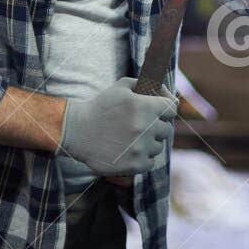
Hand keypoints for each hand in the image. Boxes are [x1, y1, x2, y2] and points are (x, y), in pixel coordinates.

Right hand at [58, 77, 175, 177]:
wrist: (77, 131)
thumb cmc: (100, 107)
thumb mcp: (121, 87)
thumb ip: (144, 84)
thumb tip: (163, 89)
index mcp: (145, 106)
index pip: (172, 108)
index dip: (165, 108)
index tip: (158, 112)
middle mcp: (146, 127)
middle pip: (166, 129)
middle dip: (155, 127)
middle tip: (140, 126)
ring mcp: (141, 148)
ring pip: (158, 147)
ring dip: (148, 143)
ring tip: (130, 139)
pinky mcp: (134, 164)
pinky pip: (150, 162)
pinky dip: (142, 158)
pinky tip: (129, 151)